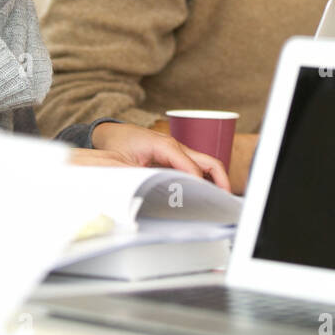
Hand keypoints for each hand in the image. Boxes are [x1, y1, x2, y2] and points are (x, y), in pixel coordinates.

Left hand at [75, 122, 230, 190]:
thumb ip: (136, 177)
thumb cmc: (116, 143)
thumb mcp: (122, 163)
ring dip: (214, 180)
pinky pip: (195, 166)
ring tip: (217, 201)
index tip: (203, 202)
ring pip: (205, 164)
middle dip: (221, 180)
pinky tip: (203, 193)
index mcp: (165, 146)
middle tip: (225, 200)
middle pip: (209, 162)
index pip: (192, 167)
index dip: (199, 185)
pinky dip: (204, 178)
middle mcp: (175, 146)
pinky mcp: (174, 155)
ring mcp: (177, 149)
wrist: (109, 132)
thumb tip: (148, 193)